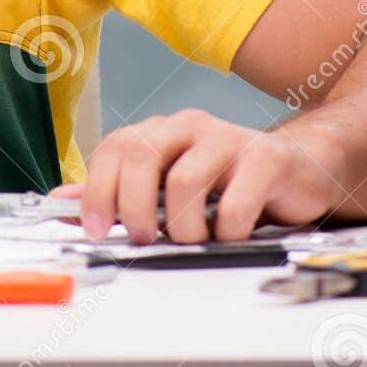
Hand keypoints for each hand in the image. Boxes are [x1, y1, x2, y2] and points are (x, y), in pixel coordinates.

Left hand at [49, 108, 348, 242]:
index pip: (114, 147)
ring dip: (182, 225)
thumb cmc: (230, 180)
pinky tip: (229, 235)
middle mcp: (190, 126)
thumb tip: (63, 201)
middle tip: (143, 238)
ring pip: (184, 180)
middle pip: (141, 154)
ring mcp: (228, 139)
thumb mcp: (170, 184)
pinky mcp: (266, 158)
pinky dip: (225, 229)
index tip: (97, 230)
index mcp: (161, 131)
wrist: (302, 166)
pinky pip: (235, 200)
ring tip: (192, 239)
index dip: (98, 190)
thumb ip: (119, 191)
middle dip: (133, 205)